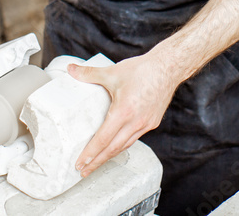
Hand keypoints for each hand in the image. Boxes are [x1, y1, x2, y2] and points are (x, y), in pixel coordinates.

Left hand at [67, 54, 179, 177]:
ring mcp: (145, 124)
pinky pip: (134, 137)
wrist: (168, 67)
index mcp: (123, 112)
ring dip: (110, 155)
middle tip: (84, 171)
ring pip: (125, 145)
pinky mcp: (152, 122)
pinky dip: (123, 144)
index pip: (103, 139)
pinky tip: (116, 145)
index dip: (90, 153)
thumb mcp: (112, 72)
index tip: (81, 163)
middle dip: (97, 162)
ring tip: (97, 162)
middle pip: (113, 149)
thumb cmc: (142, 70)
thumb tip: (70, 69)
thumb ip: (89, 73)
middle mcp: (135, 122)